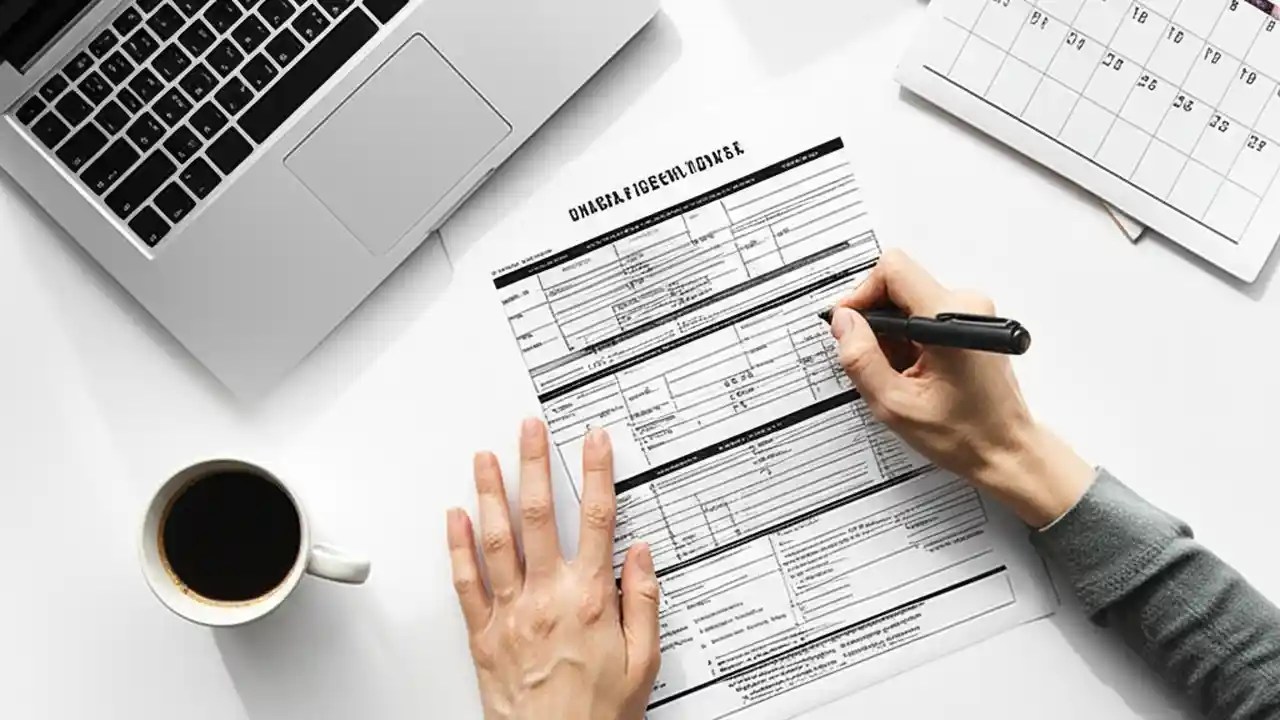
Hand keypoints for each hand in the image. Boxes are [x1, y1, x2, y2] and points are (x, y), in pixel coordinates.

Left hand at [446, 420, 660, 719]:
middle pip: (540, 516)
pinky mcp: (483, 634)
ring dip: (490, 493)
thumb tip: (643, 557)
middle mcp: (547, 597)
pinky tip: (454, 518)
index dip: (596, 473)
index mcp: (590, 599)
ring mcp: (511, 613)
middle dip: (534, 465)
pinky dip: (458, 546)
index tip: (594, 442)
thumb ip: (643, 603)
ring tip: (485, 459)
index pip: (597, 520)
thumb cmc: (596, 715)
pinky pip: (466, 582)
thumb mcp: (643, 662)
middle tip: (529, 430)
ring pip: (497, 539)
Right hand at [830, 250, 1092, 526]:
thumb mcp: (895, 404)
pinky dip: (908, 340)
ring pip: (907, 302)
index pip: (893, 270)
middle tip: (877, 362)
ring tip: (902, 374)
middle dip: (876, 323)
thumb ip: (861, 359)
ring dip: (892, 336)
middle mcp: (966, 306)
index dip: (861, 294)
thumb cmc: (965, 434)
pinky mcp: (969, 322)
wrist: (1004, 449)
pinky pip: (922, 315)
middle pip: (898, 285)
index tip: (850, 325)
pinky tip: (915, 371)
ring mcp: (971, 312)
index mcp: (949, 319)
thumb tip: (843, 323)